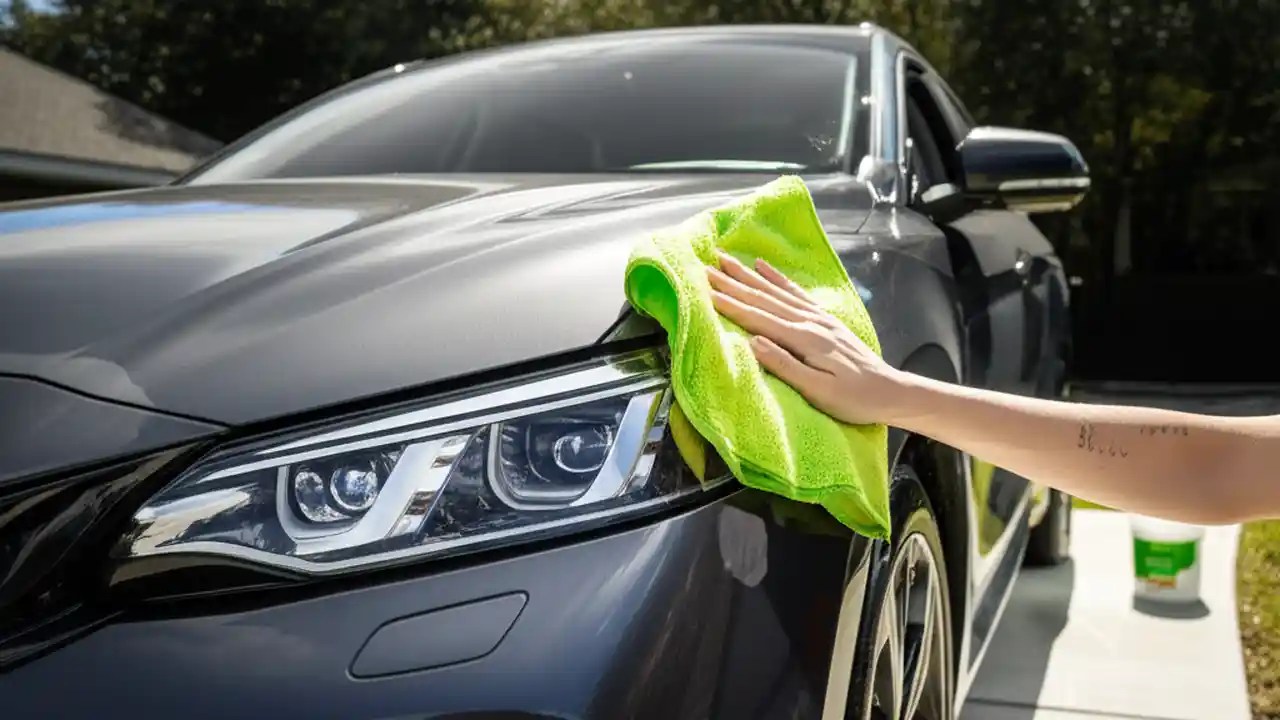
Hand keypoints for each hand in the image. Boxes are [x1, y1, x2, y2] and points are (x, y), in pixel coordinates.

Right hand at [708, 251, 906, 425]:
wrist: (890, 391)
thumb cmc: (853, 399)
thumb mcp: (818, 390)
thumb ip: (785, 365)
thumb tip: (753, 341)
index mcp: (804, 338)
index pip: (758, 318)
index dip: (730, 304)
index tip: (704, 290)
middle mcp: (809, 321)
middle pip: (763, 298)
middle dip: (732, 283)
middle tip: (705, 267)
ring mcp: (818, 317)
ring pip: (776, 290)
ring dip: (748, 275)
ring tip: (726, 260)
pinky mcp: (824, 319)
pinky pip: (795, 292)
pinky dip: (777, 277)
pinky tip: (763, 266)